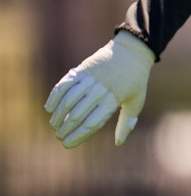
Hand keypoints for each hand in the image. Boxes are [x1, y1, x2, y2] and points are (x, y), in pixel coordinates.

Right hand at [45, 31, 154, 147]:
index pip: (91, 124)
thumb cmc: (136, 80)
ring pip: (68, 101)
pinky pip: (64, 85)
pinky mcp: (82, 69)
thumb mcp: (136, 101)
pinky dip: (54, 97)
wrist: (132, 51)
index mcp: (114, 100)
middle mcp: (100, 90)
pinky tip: (49, 108)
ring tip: (54, 125)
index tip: (67, 144)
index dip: (77, 136)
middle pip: (77, 115)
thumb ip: (126, 122)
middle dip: (65, 129)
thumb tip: (118, 143)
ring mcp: (90, 79)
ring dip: (58, 115)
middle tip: (59, 136)